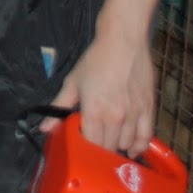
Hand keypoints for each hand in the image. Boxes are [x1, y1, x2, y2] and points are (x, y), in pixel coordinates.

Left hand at [42, 28, 155, 155]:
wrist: (123, 43)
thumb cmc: (95, 61)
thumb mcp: (72, 82)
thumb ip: (59, 107)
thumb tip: (44, 128)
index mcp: (94, 111)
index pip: (91, 144)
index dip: (85, 147)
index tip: (81, 143)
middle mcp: (115, 117)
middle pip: (108, 147)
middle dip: (99, 148)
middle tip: (94, 141)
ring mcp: (134, 114)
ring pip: (126, 144)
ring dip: (117, 145)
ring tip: (109, 140)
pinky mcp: (149, 109)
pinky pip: (146, 137)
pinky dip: (139, 146)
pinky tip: (132, 150)